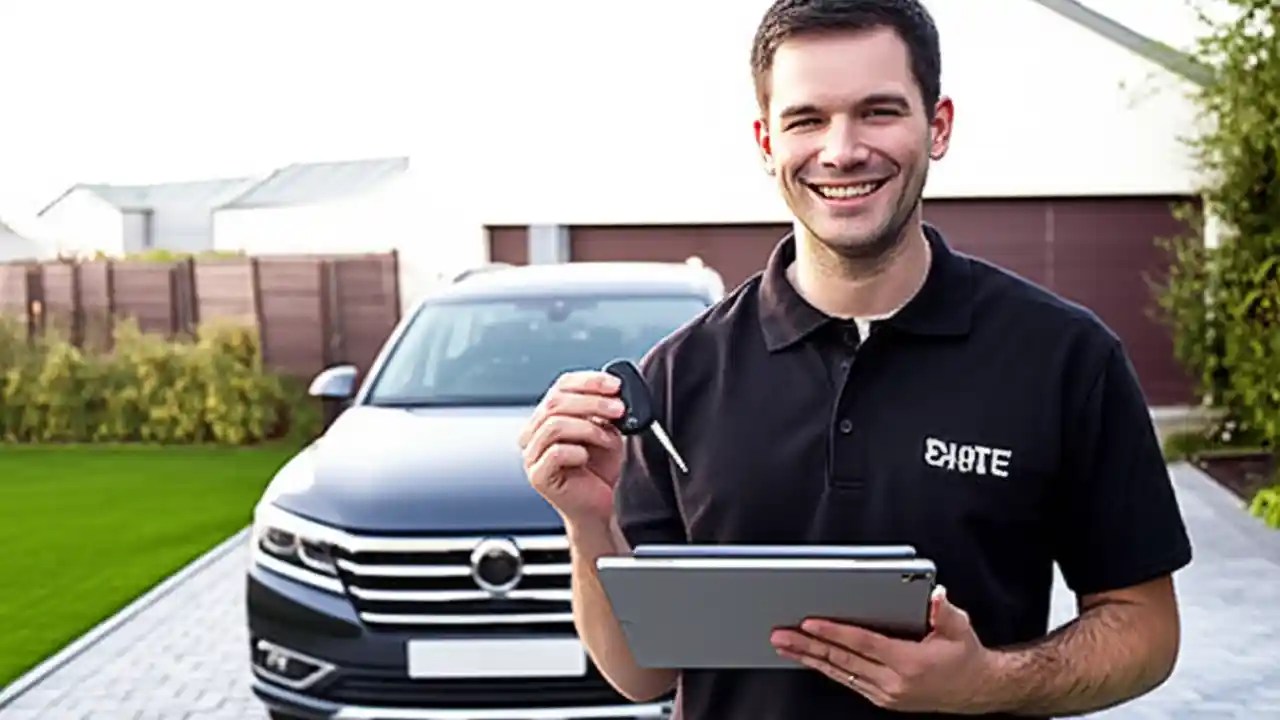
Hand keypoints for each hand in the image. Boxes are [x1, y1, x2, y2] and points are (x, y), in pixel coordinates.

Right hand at [518, 370, 627, 525]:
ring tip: (608, 440)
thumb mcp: (606, 431)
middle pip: (556, 402)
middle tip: (618, 409)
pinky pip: (555, 453)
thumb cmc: (599, 471)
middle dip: (593, 402)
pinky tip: (586, 457)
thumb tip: (613, 392)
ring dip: (589, 428)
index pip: (561, 386)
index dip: (588, 381)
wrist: (599, 507)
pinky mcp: (538, 475)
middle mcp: (534, 433)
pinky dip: (577, 451)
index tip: (614, 385)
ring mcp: (532, 455)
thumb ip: (604, 411)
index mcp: (547, 417)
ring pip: (555, 425)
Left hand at [770, 585, 1000, 714]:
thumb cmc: (964, 657)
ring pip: (840, 673)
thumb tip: (934, 596)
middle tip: (781, 635)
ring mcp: (886, 694)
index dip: (834, 632)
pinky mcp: (883, 698)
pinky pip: (848, 681)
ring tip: (785, 647)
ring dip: (810, 658)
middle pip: (842, 660)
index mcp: (910, 663)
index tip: (810, 624)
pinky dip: (827, 668)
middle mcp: (894, 682)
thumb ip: (945, 611)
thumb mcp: (960, 629)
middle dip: (808, 646)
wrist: (976, 689)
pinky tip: (811, 659)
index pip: (863, 644)